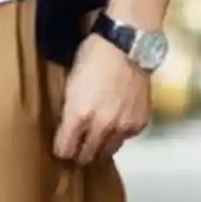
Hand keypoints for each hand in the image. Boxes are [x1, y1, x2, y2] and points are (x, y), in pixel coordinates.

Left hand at [53, 34, 152, 163]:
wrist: (127, 45)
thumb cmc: (94, 57)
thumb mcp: (70, 85)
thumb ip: (69, 112)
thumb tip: (68, 129)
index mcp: (78, 115)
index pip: (65, 150)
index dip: (61, 149)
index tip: (62, 146)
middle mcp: (101, 126)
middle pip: (86, 156)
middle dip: (80, 152)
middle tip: (78, 146)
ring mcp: (123, 126)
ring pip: (108, 152)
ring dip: (100, 146)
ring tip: (98, 136)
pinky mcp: (139, 122)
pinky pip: (126, 138)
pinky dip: (120, 133)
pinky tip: (117, 120)